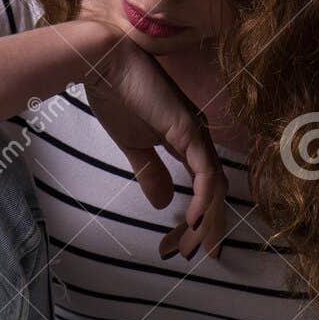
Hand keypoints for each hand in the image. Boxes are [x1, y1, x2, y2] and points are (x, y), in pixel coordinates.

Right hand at [77, 0, 227, 260]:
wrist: (103, 63)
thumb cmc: (116, 95)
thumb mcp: (134, 146)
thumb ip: (150, 173)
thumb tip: (162, 203)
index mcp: (188, 142)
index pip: (204, 188)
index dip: (197, 219)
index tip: (181, 245)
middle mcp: (200, 140)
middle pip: (215, 193)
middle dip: (205, 228)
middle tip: (190, 255)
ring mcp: (197, 134)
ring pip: (215, 188)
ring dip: (206, 221)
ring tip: (193, 247)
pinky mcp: (188, 131)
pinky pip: (205, 173)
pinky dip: (203, 200)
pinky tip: (194, 222)